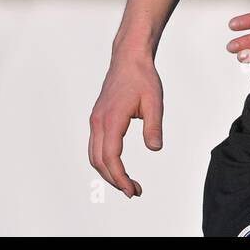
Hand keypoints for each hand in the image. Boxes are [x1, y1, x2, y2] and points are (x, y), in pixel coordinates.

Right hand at [88, 51, 163, 197]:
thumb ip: (154, 126)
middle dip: (114, 180)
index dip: (120, 177)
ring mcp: (96, 120)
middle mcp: (98, 121)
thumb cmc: (142, 77)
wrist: (129, 58)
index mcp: (112, 118)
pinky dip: (104, 160)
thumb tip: (155, 149)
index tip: (133, 190)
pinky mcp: (97, 118)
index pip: (111, 157)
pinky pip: (95, 146)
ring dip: (108, 172)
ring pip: (94, 155)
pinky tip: (118, 166)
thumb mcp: (154, 102)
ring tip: (127, 183)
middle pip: (99, 161)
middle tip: (134, 191)